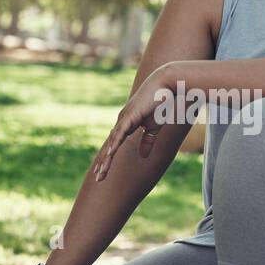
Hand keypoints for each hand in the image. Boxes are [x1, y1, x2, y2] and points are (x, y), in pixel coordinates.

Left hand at [92, 63, 177, 181]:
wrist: (165, 85)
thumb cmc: (160, 104)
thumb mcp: (153, 128)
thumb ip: (147, 141)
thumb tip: (143, 156)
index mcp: (127, 125)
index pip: (115, 145)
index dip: (109, 159)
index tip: (104, 172)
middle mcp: (122, 122)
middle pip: (110, 146)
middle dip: (103, 162)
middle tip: (98, 178)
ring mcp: (124, 119)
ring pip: (112, 142)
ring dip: (106, 158)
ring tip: (100, 172)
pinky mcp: (129, 116)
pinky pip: (119, 134)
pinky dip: (114, 145)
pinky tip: (109, 155)